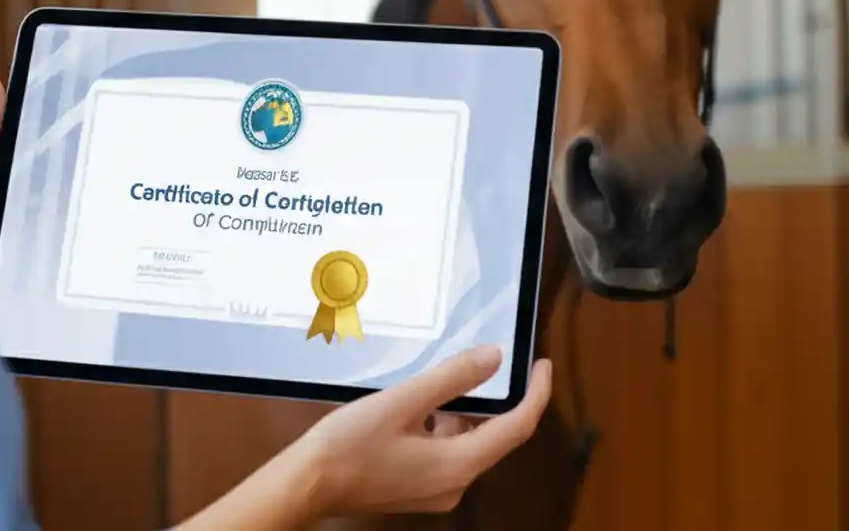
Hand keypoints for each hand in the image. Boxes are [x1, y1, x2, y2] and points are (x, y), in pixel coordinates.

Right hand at [178, 346, 551, 528]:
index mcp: (458, 464)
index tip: (543, 365)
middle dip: (496, 398)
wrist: (306, 485)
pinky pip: (446, 452)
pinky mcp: (418, 488)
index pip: (518, 426)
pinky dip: (443, 425)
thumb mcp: (403, 401)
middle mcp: (454, 484)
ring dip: (464, 411)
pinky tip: (420, 405)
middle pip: (495, 435)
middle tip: (490, 360)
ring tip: (444, 378)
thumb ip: (451, 378)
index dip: (536, 393)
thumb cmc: (347, 445)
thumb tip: (493, 359)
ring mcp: (436, 490)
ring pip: (468, 442)